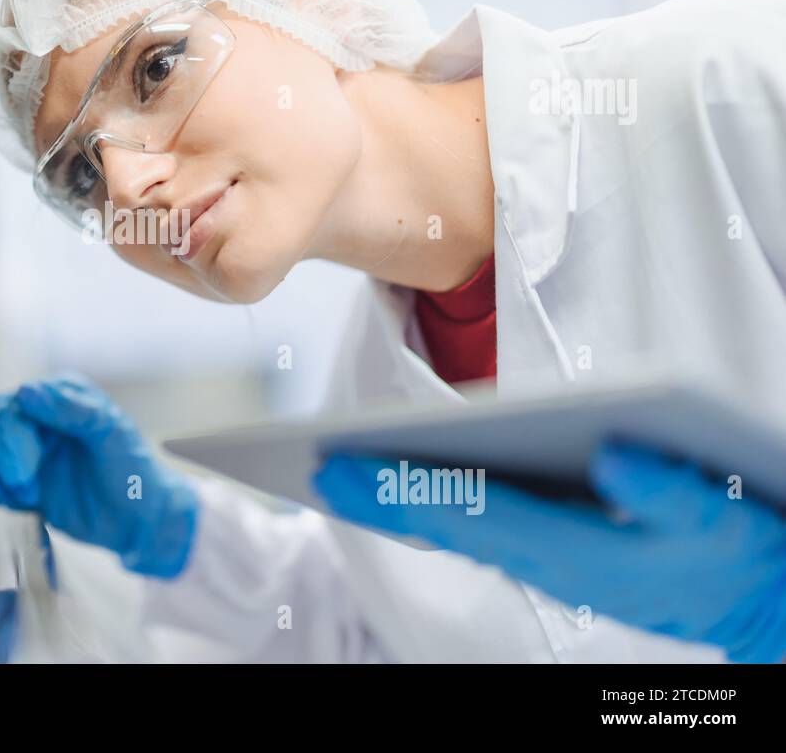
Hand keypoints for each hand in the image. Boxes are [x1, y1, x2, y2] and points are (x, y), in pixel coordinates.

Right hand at [0, 374, 197, 578]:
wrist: (138, 522)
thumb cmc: (133, 474)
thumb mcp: (113, 435)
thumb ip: (73, 410)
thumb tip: (26, 391)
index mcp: (59, 394)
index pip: (10, 406)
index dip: (8, 442)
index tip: (26, 475)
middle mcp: (37, 414)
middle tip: (27, 492)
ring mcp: (22, 444)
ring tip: (19, 498)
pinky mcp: (14, 475)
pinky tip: (6, 503)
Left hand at [312, 441, 785, 661]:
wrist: (756, 602)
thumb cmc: (738, 556)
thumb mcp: (724, 520)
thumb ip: (673, 490)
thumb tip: (615, 452)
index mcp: (579, 550)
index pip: (469, 511)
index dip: (400, 487)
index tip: (338, 466)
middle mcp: (550, 559)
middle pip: (448, 521)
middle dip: (379, 494)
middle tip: (313, 468)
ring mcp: (550, 560)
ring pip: (457, 526)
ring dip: (398, 500)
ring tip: (343, 468)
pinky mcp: (558, 551)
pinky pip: (480, 526)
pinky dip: (435, 504)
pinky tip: (407, 479)